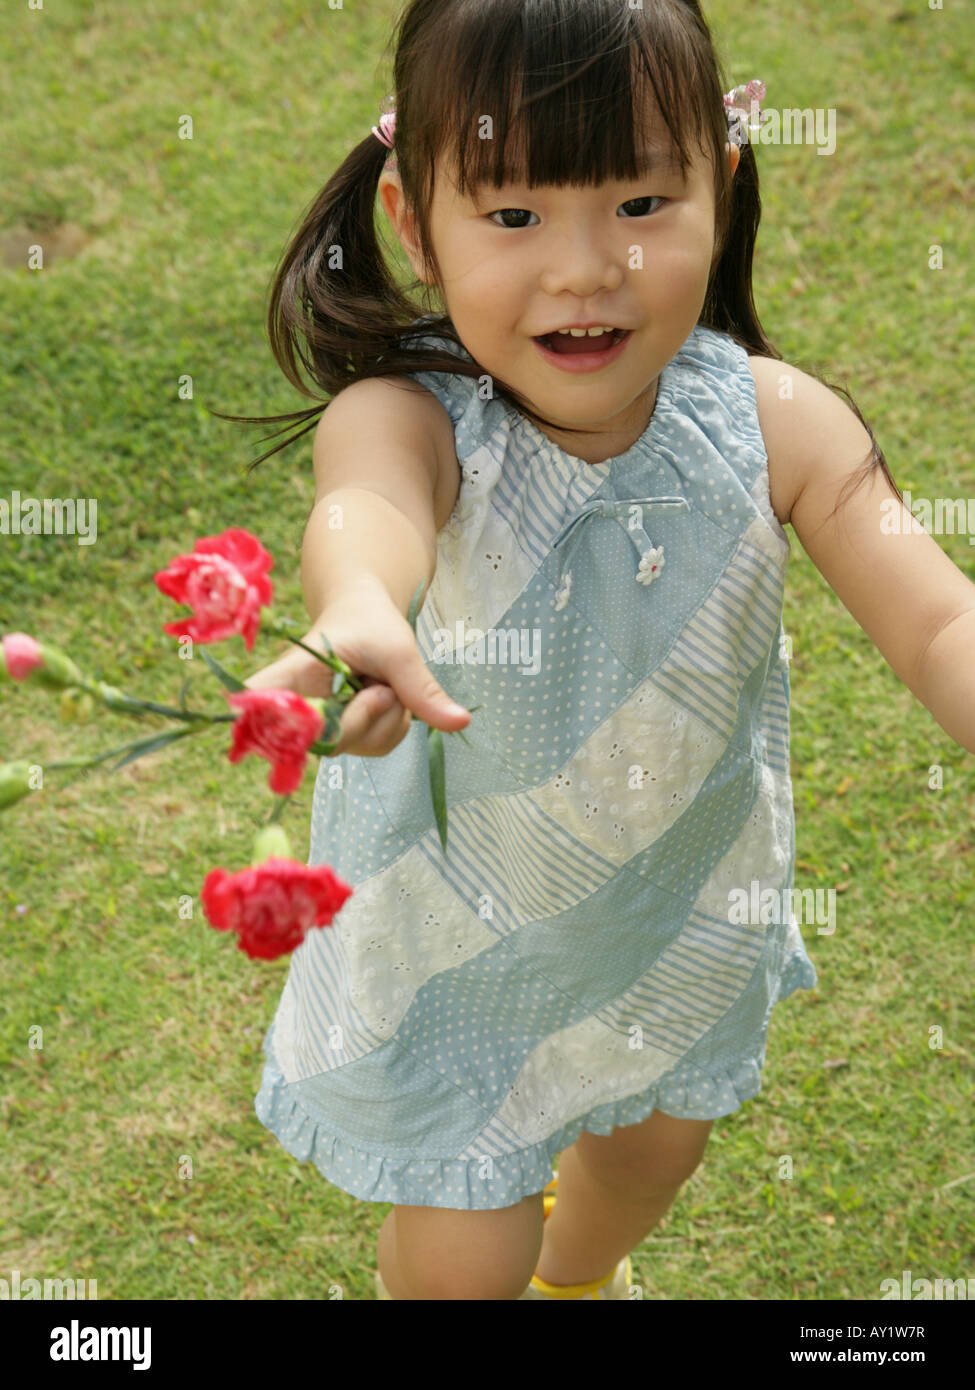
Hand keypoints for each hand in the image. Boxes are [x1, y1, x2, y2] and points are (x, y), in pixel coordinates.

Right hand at [242, 592, 469, 756]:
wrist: (369, 618)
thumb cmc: (370, 622)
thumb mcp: (398, 648)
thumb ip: (420, 688)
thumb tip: (460, 724)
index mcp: (294, 671)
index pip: (261, 699)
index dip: (257, 718)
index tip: (262, 722)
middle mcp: (298, 706)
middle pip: (325, 738)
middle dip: (368, 715)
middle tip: (383, 685)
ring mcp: (320, 725)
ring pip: (358, 745)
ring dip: (389, 717)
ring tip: (383, 682)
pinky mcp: (343, 736)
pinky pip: (376, 746)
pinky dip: (394, 724)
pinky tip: (386, 698)